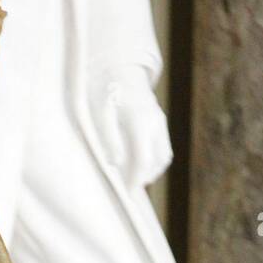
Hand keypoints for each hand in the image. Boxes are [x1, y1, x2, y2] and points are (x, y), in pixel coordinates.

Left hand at [96, 64, 172, 189]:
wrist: (116, 69)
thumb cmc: (103, 91)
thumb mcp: (99, 114)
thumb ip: (108, 139)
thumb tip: (115, 163)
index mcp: (139, 120)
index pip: (143, 159)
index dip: (136, 179)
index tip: (127, 193)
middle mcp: (154, 121)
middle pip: (158, 161)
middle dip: (143, 177)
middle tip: (127, 188)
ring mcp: (159, 121)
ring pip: (163, 156)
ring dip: (150, 171)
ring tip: (132, 178)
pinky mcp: (159, 122)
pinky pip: (162, 148)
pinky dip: (153, 161)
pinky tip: (137, 166)